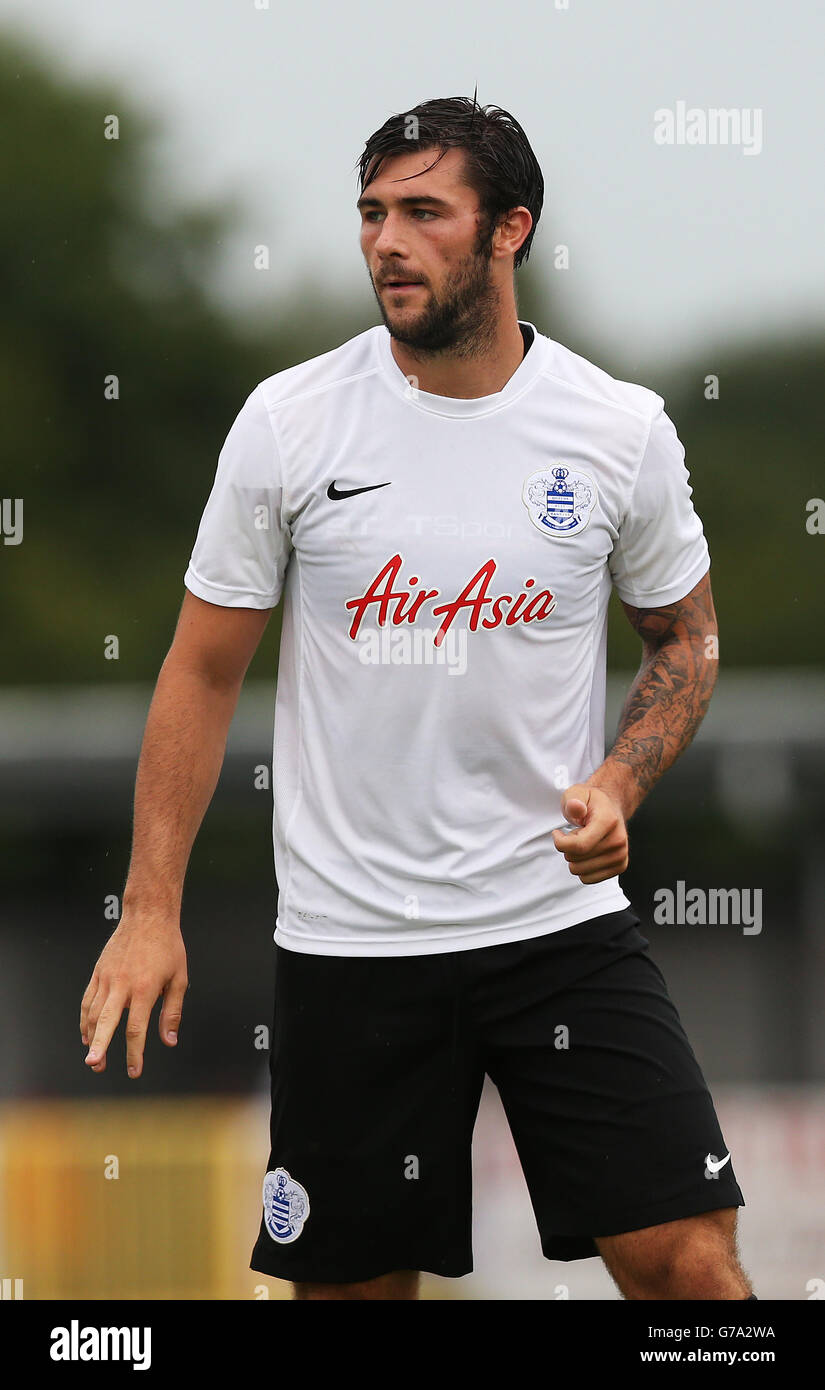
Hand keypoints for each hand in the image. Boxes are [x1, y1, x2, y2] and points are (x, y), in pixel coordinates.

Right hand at [80, 913, 187, 1077]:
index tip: (134, 1071)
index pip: (136, 1029)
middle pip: (107, 1023)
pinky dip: (85, 1019)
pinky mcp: (98, 972)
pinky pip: (87, 1000)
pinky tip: (87, 1034)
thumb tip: (169, 1041)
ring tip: (94, 1058)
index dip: (134, 1053)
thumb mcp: (179, 979)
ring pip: (93, 1013)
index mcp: (146, 988)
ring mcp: (107, 977)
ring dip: (92, 1037)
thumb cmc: (168, 947)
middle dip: (100, 1048)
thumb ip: (173, 1012)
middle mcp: (122, 984)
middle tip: (96, 1067)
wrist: (148, 916)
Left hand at [551, 783, 628, 883]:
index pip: (578, 846)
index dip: (560, 843)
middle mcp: (618, 840)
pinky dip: (582, 868)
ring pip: (580, 872)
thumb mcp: (577, 793)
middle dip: (568, 849)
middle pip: (576, 861)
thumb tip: (576, 808)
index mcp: (608, 821)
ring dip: (575, 858)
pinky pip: (588, 879)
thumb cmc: (590, 802)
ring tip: (583, 842)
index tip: (557, 833)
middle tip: (576, 834)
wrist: (611, 807)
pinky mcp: (620, 867)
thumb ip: (573, 800)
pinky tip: (587, 852)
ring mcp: (621, 855)